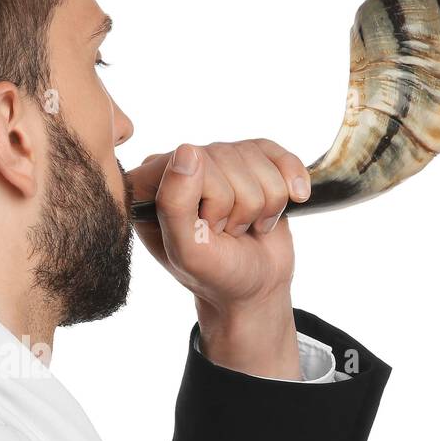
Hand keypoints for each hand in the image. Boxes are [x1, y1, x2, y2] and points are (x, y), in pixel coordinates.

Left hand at [128, 139, 312, 377]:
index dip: (212, 200)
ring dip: (262, 203)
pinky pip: (279, 155)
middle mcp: (179, 166)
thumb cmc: (215, 275)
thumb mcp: (189, 251)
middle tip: (227, 233)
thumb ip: (175, 204)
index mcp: (149, 185)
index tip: (207, 231)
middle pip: (225, 156)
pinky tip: (283, 206)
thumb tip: (187, 151)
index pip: (189, 161)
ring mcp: (216, 160)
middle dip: (238, 205)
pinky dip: (290, 184)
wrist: (254, 289)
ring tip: (245, 226)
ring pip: (254, 156)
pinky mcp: (251, 161)